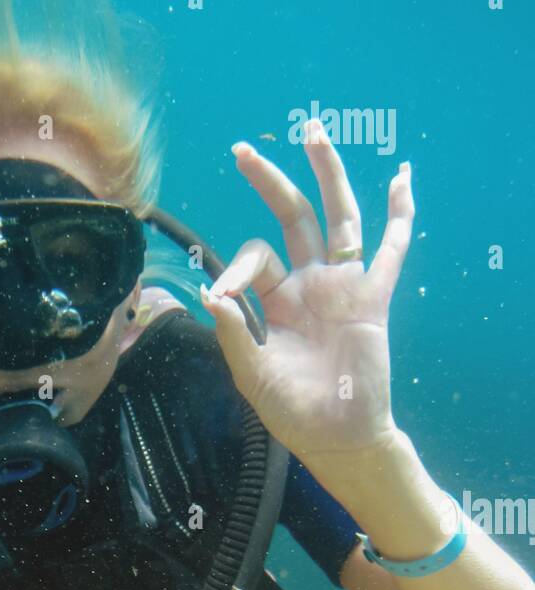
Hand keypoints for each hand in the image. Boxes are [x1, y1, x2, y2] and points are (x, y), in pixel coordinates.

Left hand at [201, 118, 414, 480]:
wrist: (335, 436)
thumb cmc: (292, 410)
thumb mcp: (251, 371)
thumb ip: (234, 331)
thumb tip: (210, 291)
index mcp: (278, 300)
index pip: (255, 259)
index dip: (235, 268)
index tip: (224, 296)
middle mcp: (310, 284)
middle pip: (292, 218)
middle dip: (269, 182)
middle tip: (243, 151)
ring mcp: (342, 286)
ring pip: (338, 217)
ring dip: (328, 174)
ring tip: (315, 131)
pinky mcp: (372, 298)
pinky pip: (390, 250)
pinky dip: (400, 215)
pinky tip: (402, 179)